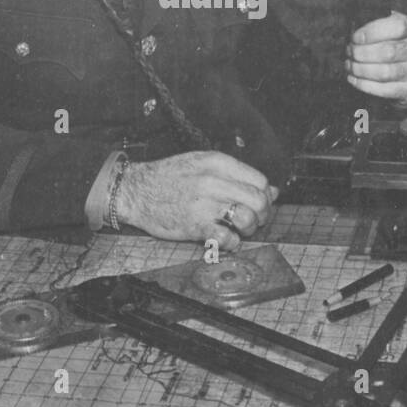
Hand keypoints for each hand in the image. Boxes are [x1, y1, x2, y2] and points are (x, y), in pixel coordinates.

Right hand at [114, 151, 277, 251]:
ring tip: (236, 230)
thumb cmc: (169, 178)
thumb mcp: (203, 165)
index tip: (257, 204)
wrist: (135, 190)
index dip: (265, 196)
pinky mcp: (194, 225)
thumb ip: (237, 175)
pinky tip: (225, 240)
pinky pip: (227, 238)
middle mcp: (213, 180)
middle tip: (250, 221)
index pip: (260, 180)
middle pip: (259, 200)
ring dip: (247, 230)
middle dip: (261, 215)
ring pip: (247, 219)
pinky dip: (231, 244)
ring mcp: (203, 203)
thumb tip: (272, 190)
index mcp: (216, 162)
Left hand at [346, 11, 406, 105]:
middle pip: (390, 51)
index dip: (373, 32)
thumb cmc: (386, 43)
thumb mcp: (381, 29)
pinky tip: (354, 79)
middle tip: (350, 53)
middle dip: (363, 53)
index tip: (355, 38)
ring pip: (387, 72)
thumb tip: (351, 32)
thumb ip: (369, 26)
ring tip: (350, 66)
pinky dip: (365, 85)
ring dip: (362, 70)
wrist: (403, 67)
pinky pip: (387, 90)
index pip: (398, 26)